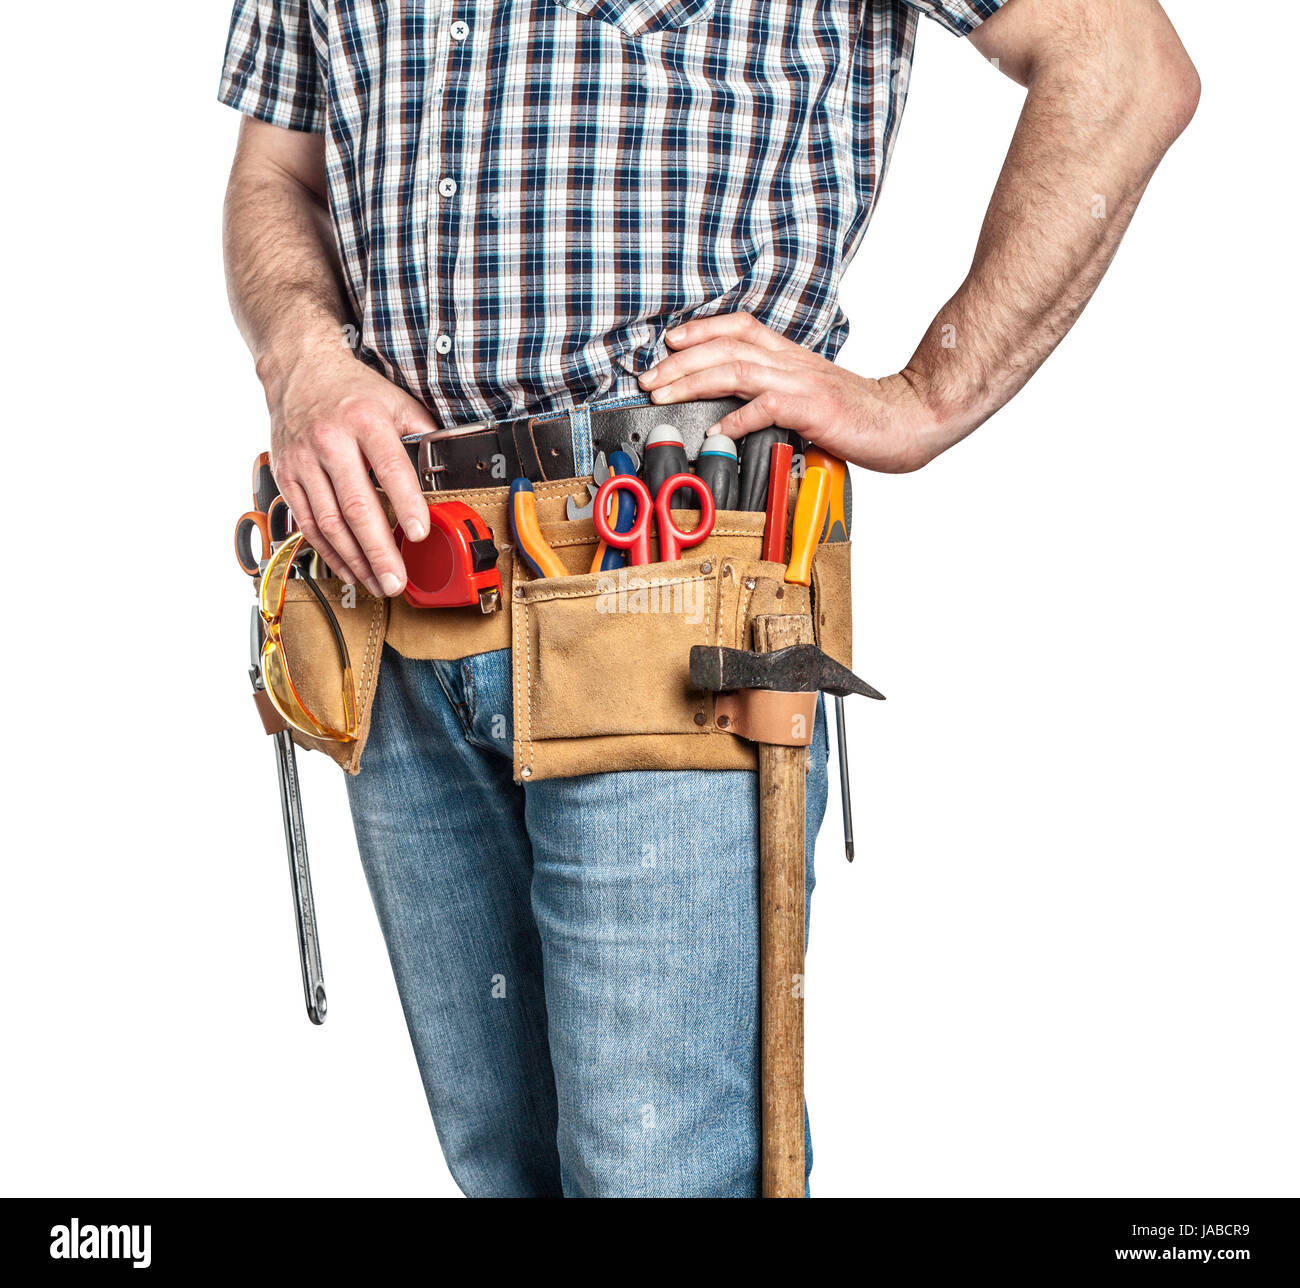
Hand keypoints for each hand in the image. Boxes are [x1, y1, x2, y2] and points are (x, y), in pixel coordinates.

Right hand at [264, 347, 433, 596]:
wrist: (298, 370)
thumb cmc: (353, 390)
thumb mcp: (396, 401)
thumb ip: (423, 434)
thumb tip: (448, 467)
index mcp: (365, 420)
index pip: (390, 467)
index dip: (406, 503)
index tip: (420, 533)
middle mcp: (330, 441)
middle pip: (356, 505)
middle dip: (378, 550)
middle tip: (396, 579)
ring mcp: (303, 460)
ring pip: (329, 521)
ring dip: (354, 559)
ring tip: (377, 582)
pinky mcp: (287, 476)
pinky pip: (307, 522)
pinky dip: (328, 550)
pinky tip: (348, 567)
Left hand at [638, 312, 940, 472]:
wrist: (906, 419)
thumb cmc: (858, 412)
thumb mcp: (809, 393)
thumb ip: (774, 392)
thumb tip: (734, 407)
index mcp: (789, 355)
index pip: (738, 327)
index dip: (700, 330)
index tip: (668, 342)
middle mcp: (790, 362)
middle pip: (724, 346)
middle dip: (679, 360)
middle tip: (648, 377)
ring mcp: (800, 383)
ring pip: (734, 370)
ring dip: (692, 381)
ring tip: (664, 395)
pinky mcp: (811, 409)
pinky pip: (764, 407)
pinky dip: (736, 419)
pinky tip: (716, 431)